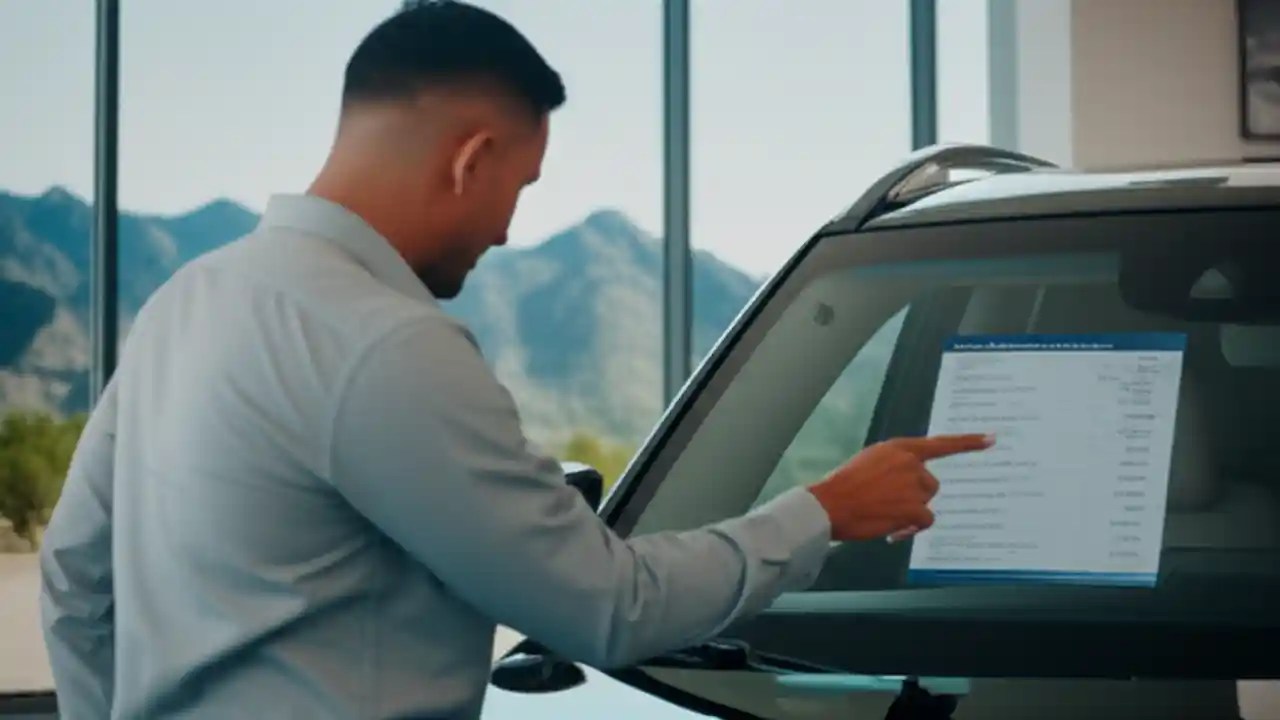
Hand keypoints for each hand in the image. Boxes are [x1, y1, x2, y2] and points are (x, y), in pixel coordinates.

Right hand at [807, 434, 993, 541]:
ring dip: (912, 511)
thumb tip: (905, 484)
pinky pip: (925, 520)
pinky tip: (892, 532)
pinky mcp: (914, 507)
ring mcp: (913, 484)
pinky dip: (911, 529)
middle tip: (889, 505)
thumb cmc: (842, 486)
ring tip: (884, 516)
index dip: (968, 442)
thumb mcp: (868, 462)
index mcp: (898, 448)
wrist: (829, 504)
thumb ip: (893, 466)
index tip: (991, 439)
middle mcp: (910, 462)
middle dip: (915, 496)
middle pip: (930, 483)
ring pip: (926, 501)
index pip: (940, 443)